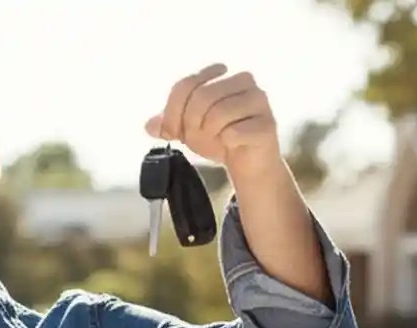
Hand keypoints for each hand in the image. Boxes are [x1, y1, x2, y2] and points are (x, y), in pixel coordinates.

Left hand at [144, 64, 280, 175]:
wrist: (249, 163)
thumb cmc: (219, 139)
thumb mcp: (188, 129)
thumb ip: (168, 123)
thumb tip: (149, 126)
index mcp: (222, 76)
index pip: (186, 84)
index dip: (172, 111)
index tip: (172, 131)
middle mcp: (244, 81)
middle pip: (202, 96)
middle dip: (191, 124)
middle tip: (195, 138)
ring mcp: (259, 100)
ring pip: (219, 113)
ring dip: (209, 134)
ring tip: (215, 140)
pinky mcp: (267, 123)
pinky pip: (234, 132)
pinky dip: (227, 143)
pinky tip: (232, 145)